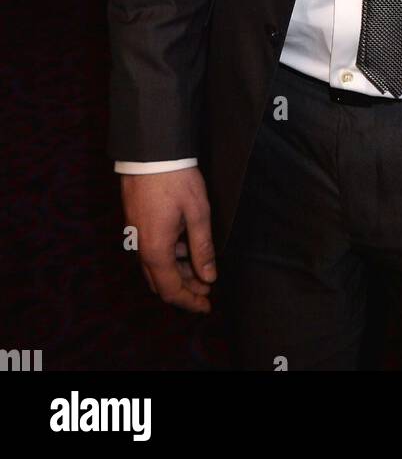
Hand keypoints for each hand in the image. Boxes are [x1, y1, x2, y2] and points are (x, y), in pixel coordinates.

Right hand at [120, 167, 216, 313]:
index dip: (190, 301)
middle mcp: (141, 248)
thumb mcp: (197, 213)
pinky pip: (152, 250)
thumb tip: (208, 277)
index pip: (171, 290)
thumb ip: (202, 248)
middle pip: (161, 282)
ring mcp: (136, 236)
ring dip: (178, 272)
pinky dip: (169, 257)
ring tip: (201, 268)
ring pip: (156, 266)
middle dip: (185, 289)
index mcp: (156, 251)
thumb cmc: (176, 180)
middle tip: (207, 288)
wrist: (149, 152)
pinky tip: (186, 247)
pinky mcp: (136, 223)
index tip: (207, 306)